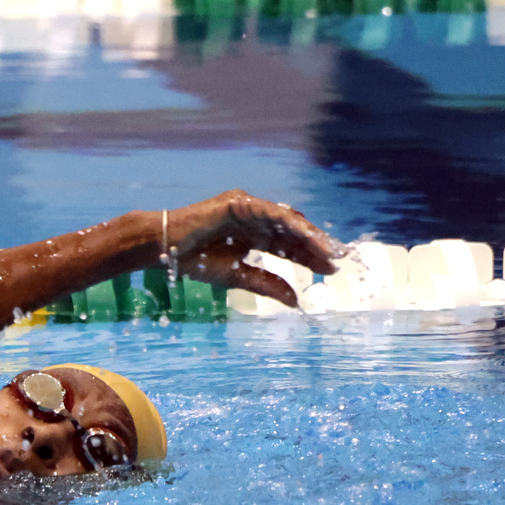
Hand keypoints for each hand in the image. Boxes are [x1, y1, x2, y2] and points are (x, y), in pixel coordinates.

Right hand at [164, 190, 343, 308]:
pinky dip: (291, 224)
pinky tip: (307, 237)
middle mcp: (254, 219)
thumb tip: (296, 301)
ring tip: (329, 249)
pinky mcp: (240, 202)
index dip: (309, 257)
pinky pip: (272, 213)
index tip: (331, 269)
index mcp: (253, 237)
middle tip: (340, 258)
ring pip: (287, 220)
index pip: (288, 246)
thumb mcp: (237, 277)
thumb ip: (266, 285)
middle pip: (292, 232)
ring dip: (309, 234)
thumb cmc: (193, 261)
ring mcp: (248, 208)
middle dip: (316, 244)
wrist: (163, 249)